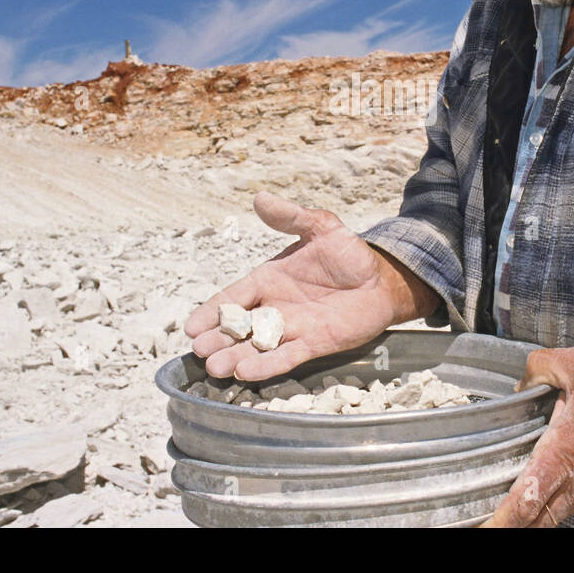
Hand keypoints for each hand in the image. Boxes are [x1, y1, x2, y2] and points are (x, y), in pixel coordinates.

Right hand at [184, 192, 435, 381]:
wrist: (381, 279)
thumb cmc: (348, 254)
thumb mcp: (320, 227)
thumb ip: (290, 217)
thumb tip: (260, 199)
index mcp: (268, 279)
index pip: (233, 297)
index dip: (212, 311)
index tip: (192, 326)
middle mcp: (274, 306)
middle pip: (238, 326)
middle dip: (218, 339)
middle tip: (199, 350)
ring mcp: (293, 328)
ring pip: (257, 345)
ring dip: (235, 356)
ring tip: (215, 368)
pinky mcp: (313, 343)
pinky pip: (285, 357)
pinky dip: (266, 365)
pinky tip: (246, 373)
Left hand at [482, 347, 573, 527]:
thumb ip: (539, 367)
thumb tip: (522, 382)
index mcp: (560, 458)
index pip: (524, 504)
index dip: (500, 523)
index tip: (483, 530)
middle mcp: (573, 483)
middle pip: (532, 522)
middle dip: (507, 527)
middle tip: (484, 525)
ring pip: (550, 516)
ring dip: (526, 517)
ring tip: (502, 514)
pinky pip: (565, 504)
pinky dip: (546, 506)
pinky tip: (534, 492)